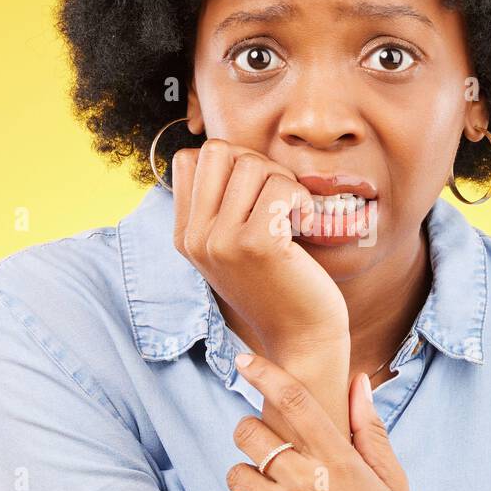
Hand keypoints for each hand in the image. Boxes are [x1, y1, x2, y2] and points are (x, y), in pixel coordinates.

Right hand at [170, 138, 348, 353]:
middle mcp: (195, 238)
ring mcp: (221, 242)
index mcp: (184, 236)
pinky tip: (306, 227)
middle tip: (277, 199)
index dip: (229, 162)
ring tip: (292, 215)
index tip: (254, 194)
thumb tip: (225, 150)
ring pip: (252, 163)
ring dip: (283, 181)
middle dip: (256, 163)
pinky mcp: (257, 245)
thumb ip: (220, 205)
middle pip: (217, 150)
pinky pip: (282, 187)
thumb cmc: (278, 285)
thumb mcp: (232, 246)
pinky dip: (303, 200)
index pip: (188, 159)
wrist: (301, 340)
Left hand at [222, 347, 430, 490]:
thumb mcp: (390, 480)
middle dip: (250, 433)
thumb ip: (369, 428)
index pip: (293, 401)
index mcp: (340, 461)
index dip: (263, 374)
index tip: (242, 359)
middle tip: (265, 449)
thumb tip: (359, 380)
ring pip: (236, 473)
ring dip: (248, 478)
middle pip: (248, 433)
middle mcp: (306, 483)